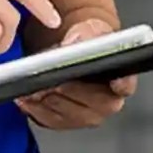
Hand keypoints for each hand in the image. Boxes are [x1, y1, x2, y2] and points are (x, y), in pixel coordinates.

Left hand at [15, 18, 137, 128]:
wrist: (75, 54)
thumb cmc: (88, 44)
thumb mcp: (90, 30)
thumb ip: (86, 34)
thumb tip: (73, 44)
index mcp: (122, 79)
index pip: (125, 84)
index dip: (119, 83)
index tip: (110, 79)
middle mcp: (108, 103)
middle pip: (91, 103)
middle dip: (67, 90)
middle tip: (52, 79)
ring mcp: (87, 116)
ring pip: (67, 114)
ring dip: (48, 100)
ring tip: (33, 86)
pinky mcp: (66, 122)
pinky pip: (49, 120)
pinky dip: (35, 108)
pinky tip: (27, 96)